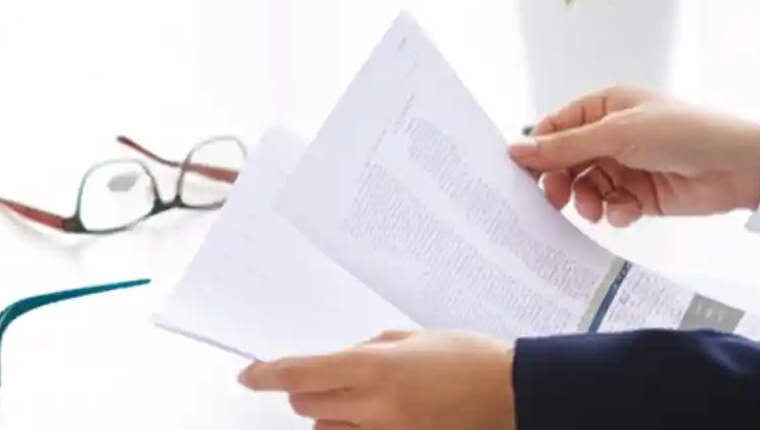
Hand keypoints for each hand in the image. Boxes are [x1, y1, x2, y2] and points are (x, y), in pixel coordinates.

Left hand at [238, 330, 514, 429]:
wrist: (509, 394)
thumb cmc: (468, 357)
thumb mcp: (414, 339)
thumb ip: (371, 348)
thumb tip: (340, 362)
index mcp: (373, 367)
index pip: (300, 374)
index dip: (267, 375)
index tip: (249, 375)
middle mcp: (371, 407)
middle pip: (307, 405)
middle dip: (308, 390)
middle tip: (331, 376)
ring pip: (328, 429)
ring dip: (333, 412)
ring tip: (368, 396)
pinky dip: (355, 428)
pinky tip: (380, 412)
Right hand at [509, 86, 759, 227]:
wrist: (737, 166)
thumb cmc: (681, 132)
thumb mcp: (617, 134)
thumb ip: (566, 146)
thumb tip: (516, 148)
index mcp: (606, 106)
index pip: (557, 127)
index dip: (538, 150)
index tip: (521, 175)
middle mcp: (613, 134)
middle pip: (567, 161)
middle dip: (560, 181)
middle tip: (555, 200)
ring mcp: (627, 165)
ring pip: (587, 187)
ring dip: (587, 200)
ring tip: (596, 208)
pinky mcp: (642, 194)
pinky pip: (612, 206)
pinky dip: (615, 212)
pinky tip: (628, 212)